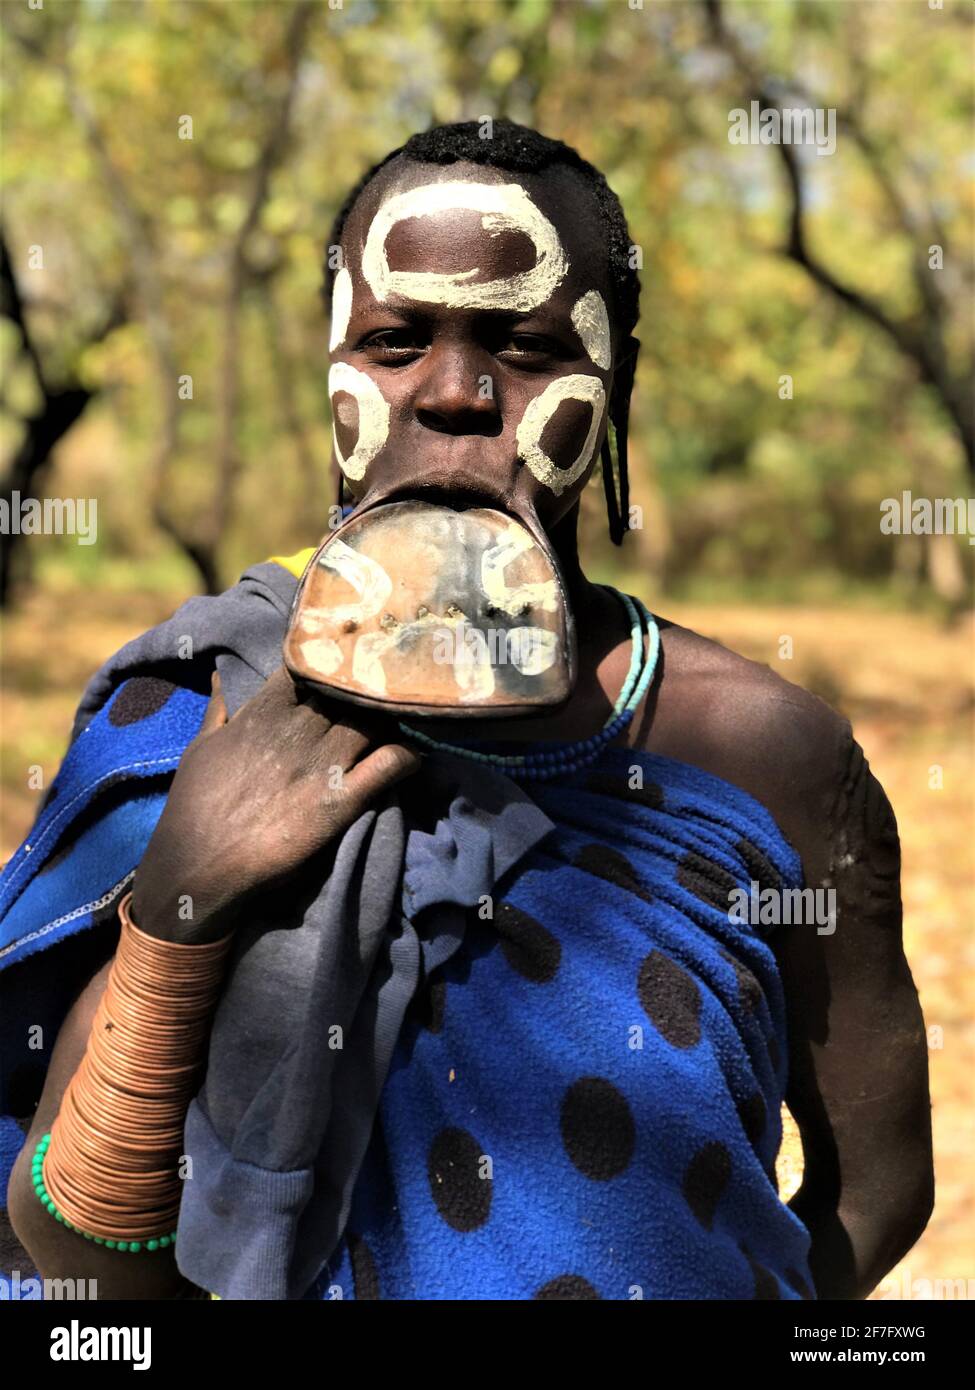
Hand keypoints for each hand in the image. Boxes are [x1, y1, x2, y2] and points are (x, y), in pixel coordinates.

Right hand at [130, 667, 420, 941]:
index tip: (346, 659)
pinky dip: (407, 755)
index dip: (331, 660)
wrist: (197, 869)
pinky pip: (388, 766)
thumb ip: (217, 710)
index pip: (308, 665)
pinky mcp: (339, 802)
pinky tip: (416, 752)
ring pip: (374, 719)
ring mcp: (321, 765)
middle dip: (369, 683)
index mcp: (263, 713)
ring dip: (393, 715)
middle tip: (390, 681)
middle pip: (348, 689)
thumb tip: (218, 675)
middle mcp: (298, 731)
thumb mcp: (199, 749)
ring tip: (407, 714)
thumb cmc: (194, 808)